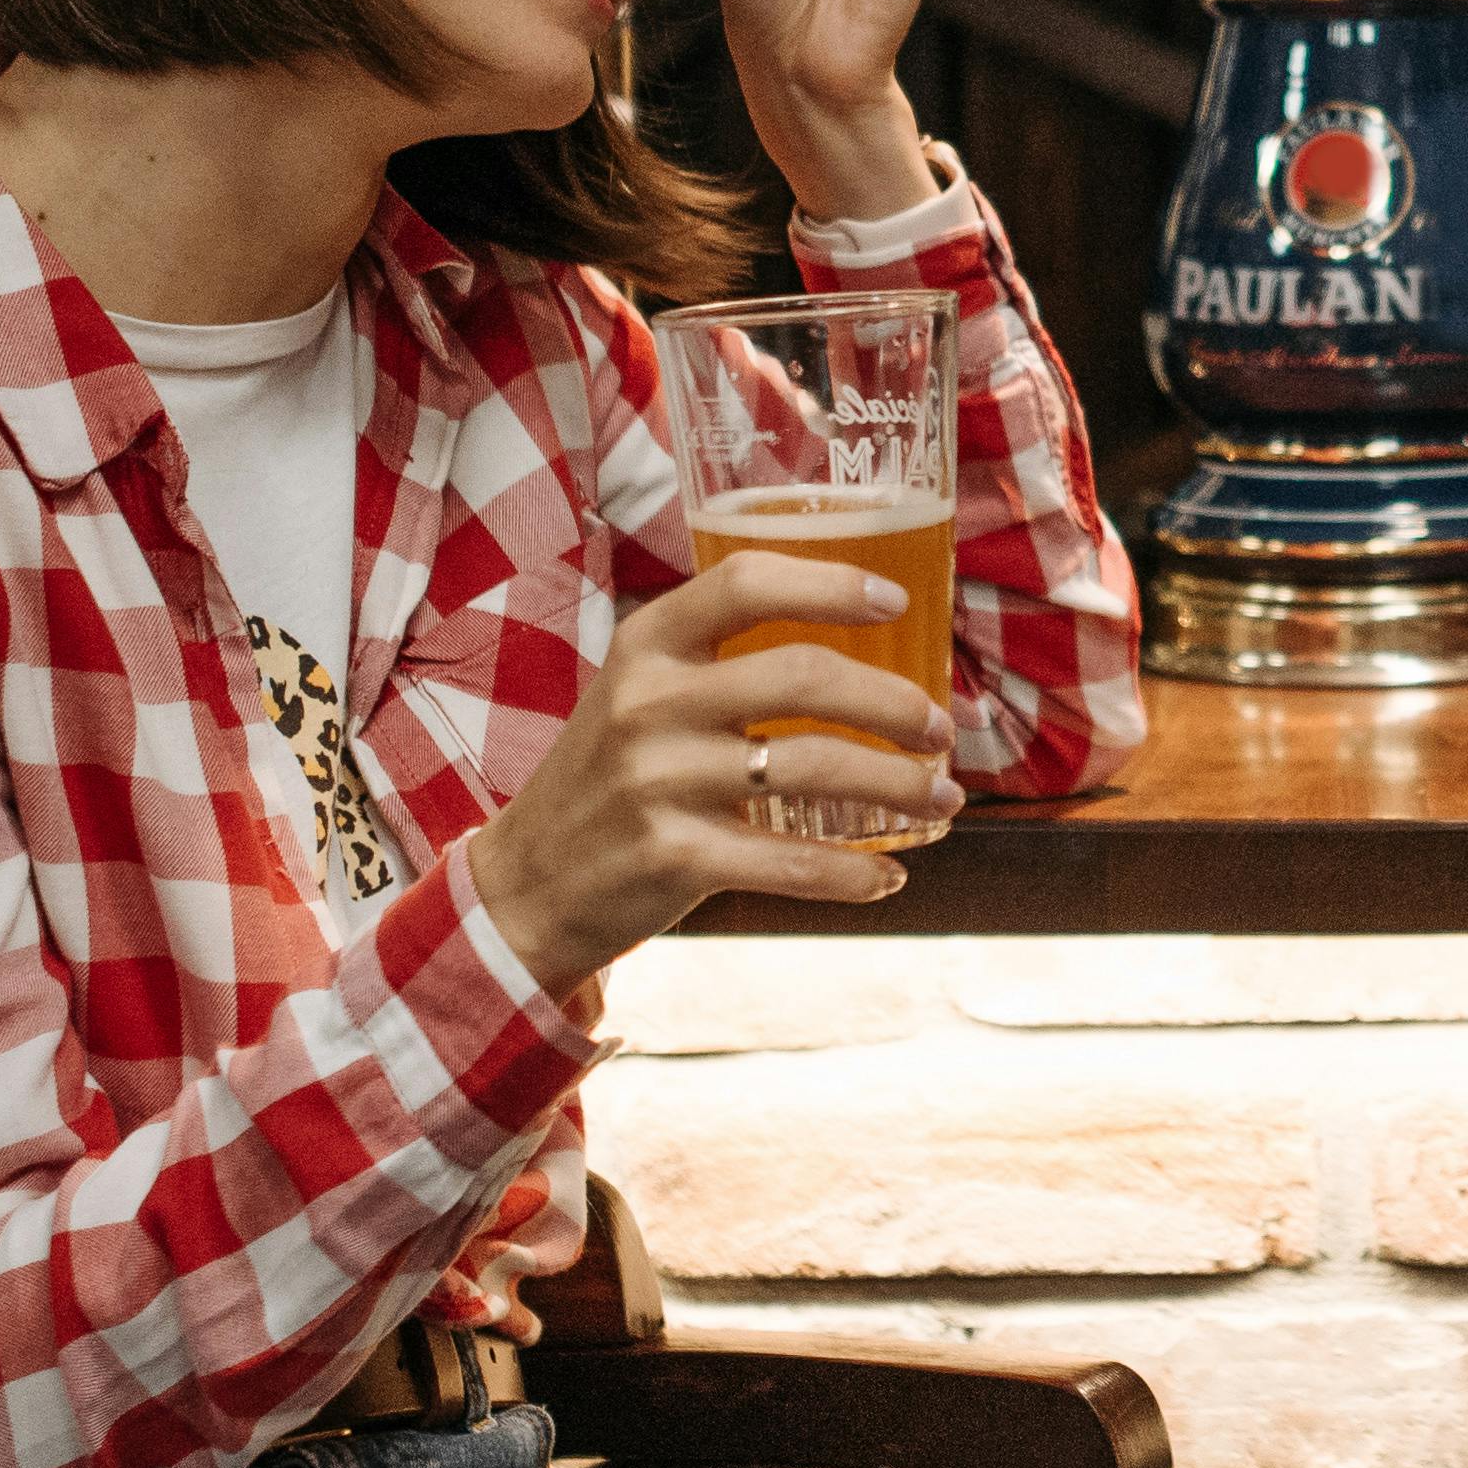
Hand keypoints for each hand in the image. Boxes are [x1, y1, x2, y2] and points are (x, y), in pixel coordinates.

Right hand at [462, 547, 963, 987]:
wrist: (527, 884)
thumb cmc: (613, 777)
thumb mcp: (640, 694)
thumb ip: (720, 662)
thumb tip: (860, 647)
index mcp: (646, 645)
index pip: (746, 583)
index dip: (832, 583)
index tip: (898, 603)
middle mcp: (648, 702)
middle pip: (804, 675)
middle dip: (895, 703)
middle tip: (940, 728)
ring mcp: (657, 781)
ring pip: (814, 766)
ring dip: (899, 784)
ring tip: (940, 795)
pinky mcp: (671, 858)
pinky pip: (792, 862)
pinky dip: (855, 874)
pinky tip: (886, 877)